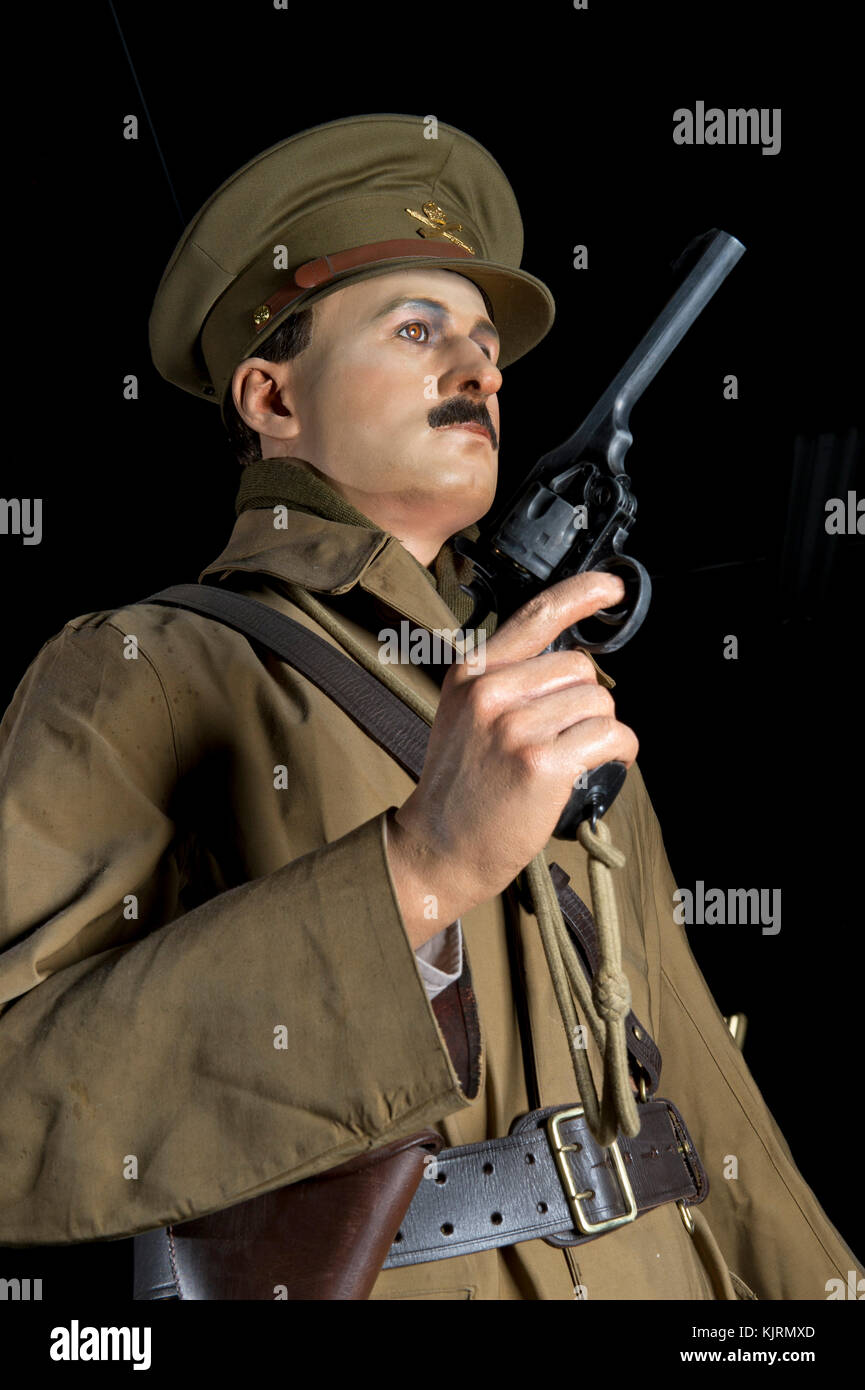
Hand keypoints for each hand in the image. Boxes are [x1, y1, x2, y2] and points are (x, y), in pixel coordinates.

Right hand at [386, 571, 638, 946]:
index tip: (611, 589)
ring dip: (600, 731)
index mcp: (472, 673)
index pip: (536, 616)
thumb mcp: (465, 715)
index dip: (581, 595)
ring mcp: (514, 726)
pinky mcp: (539, 761)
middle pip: (581, 668)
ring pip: (599, 703)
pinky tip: (597, 768)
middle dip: (586, 702)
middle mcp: (490, 691)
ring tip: (571, 758)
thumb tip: (572, 663)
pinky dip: (618, 753)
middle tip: (561, 738)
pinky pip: (610, 737)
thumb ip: (506, 680)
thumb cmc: (463, 785)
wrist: (440, 846)